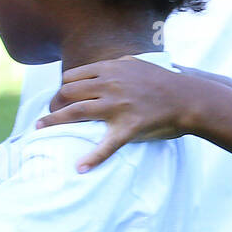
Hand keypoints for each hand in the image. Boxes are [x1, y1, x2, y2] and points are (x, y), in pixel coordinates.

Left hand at [38, 56, 202, 170]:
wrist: (190, 97)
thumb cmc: (166, 82)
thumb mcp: (138, 64)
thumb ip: (116, 65)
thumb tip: (100, 68)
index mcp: (112, 68)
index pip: (72, 76)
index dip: (62, 89)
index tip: (59, 99)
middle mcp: (111, 84)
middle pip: (67, 92)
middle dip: (54, 104)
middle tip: (50, 115)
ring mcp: (118, 105)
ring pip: (75, 112)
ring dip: (53, 122)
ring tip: (41, 129)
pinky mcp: (128, 125)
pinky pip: (106, 144)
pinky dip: (92, 158)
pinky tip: (81, 167)